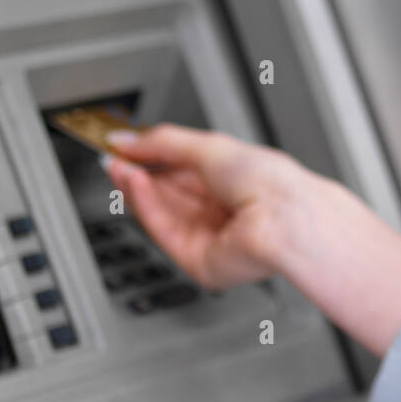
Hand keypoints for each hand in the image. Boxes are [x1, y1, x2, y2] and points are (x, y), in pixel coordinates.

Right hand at [103, 124, 315, 288]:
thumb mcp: (209, 146)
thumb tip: (127, 140)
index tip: (125, 147)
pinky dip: (146, 206)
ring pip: (162, 212)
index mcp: (234, 180)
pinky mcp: (198, 261)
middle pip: (168, 192)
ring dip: (138, 188)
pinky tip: (134, 183)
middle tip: (115, 158)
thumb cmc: (269, 183)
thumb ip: (164, 143)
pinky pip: (164, 231)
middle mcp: (222, 209)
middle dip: (140, 173)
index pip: (183, 169)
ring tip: (119, 167)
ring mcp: (210, 237)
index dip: (152, 158)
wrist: (285, 219)